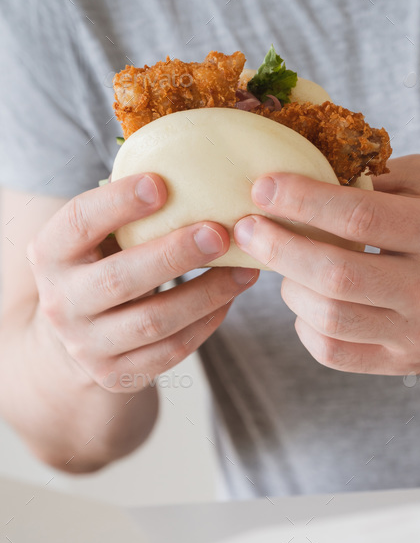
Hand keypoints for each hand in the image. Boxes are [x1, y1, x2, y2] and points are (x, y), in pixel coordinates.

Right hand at [28, 174, 257, 391]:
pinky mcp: (117, 375)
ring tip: (245, 270)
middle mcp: (61, 302)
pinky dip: (206, 324)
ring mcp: (87, 345)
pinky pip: (171, 351)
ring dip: (205, 293)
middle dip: (175, 254)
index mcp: (51, 254)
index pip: (78, 223)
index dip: (117, 204)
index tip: (161, 184)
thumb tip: (195, 168)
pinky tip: (229, 298)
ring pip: (153, 321)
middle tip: (220, 233)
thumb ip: (125, 213)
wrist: (76, 341)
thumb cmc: (100, 268)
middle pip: (120, 279)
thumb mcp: (96, 240)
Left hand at [232, 155, 419, 374]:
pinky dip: (307, 327)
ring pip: (331, 319)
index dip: (302, 200)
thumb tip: (306, 174)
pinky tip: (306, 303)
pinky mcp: (407, 364)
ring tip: (281, 265)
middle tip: (247, 228)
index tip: (262, 186)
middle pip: (337, 275)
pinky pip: (336, 353)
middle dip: (279, 248)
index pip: (360, 217)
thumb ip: (378, 179)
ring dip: (290, 288)